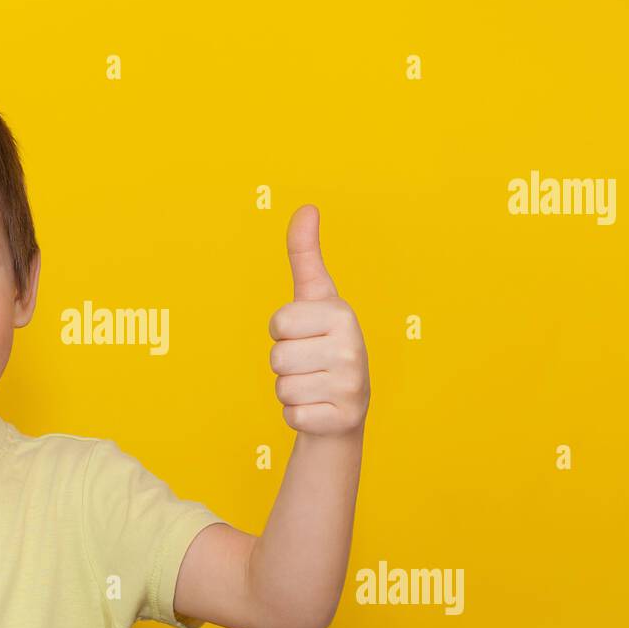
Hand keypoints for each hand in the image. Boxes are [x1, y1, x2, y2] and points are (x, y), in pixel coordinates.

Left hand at [269, 204, 369, 435]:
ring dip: (290, 389)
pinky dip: (297, 414)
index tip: (305, 333)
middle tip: (310, 363)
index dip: (283, 331)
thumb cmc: (324, 341)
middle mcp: (352, 350)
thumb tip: (307, 207)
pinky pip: (291, 416)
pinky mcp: (341, 420)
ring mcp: (350, 387)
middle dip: (284, 363)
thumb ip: (305, 254)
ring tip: (314, 383)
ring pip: (282, 388)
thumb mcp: (315, 297)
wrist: (345, 404)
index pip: (278, 323)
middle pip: (277, 357)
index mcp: (342, 315)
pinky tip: (319, 406)